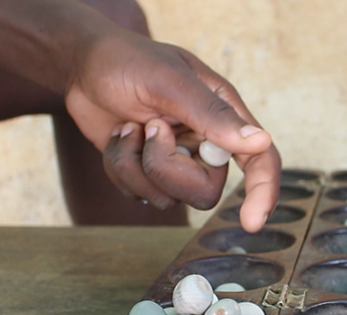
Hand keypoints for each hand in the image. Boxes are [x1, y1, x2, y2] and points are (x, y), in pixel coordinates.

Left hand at [66, 27, 278, 230]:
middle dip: (167, 168)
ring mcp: (177, 161)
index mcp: (224, 116)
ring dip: (135, 164)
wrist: (83, 66)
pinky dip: (119, 167)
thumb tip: (260, 141)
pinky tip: (119, 136)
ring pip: (168, 197)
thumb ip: (213, 115)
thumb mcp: (170, 81)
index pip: (260, 159)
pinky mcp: (148, 172)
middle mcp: (206, 143)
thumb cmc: (129, 61)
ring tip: (129, 127)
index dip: (263, 191)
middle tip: (149, 130)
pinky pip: (139, 194)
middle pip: (206, 191)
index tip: (251, 221)